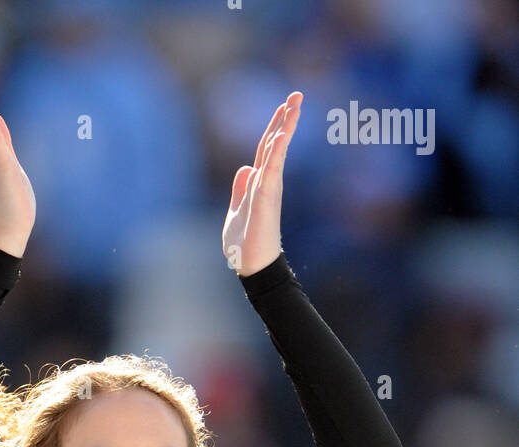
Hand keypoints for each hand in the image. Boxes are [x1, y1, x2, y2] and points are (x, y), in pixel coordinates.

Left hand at [222, 92, 301, 277]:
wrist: (252, 266)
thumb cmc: (245, 244)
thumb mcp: (236, 210)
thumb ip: (240, 189)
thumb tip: (244, 168)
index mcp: (260, 184)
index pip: (267, 149)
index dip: (274, 127)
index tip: (284, 106)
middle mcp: (267, 183)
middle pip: (275, 143)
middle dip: (285, 118)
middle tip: (297, 94)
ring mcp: (268, 189)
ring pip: (277, 152)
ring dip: (285, 127)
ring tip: (295, 104)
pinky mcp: (265, 198)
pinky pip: (271, 170)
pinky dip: (275, 152)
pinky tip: (281, 134)